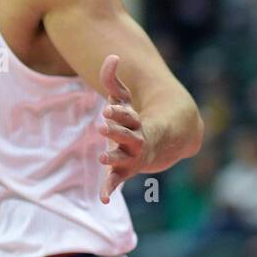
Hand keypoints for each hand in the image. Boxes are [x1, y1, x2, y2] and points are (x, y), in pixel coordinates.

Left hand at [97, 53, 145, 203]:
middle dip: (116, 133)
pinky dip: (110, 189)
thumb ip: (113, 79)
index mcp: (136, 123)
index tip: (107, 108)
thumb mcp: (124, 98)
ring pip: (124, 159)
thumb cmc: (133, 118)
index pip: (128, 116)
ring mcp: (131, 158)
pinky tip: (104, 199)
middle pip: (128, 137)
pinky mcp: (123, 172)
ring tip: (103, 157)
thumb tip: (111, 56)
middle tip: (102, 128)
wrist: (155, 145)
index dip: (118, 112)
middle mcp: (137, 141)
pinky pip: (117, 182)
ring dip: (114, 159)